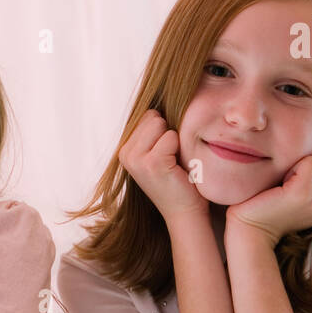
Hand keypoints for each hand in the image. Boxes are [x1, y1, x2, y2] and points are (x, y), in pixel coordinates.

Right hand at [117, 109, 209, 224]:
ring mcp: (135, 159)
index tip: (168, 154)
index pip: (148, 115)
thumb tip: (161, 101)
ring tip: (175, 161)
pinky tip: (177, 167)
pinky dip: (179, 148)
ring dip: (174, 140)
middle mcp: (125, 153)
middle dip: (169, 132)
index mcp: (126, 149)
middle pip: (153, 116)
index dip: (164, 130)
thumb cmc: (180, 180)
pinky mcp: (151, 163)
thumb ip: (155, 131)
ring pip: (161, 124)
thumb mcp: (161, 151)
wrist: (186, 211)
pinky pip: (171, 137)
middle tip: (173, 158)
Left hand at [226, 153, 311, 248]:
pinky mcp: (303, 193)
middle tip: (288, 183)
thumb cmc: (268, 208)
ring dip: (303, 164)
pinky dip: (294, 166)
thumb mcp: (300, 196)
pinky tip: (280, 184)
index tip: (294, 185)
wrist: (250, 230)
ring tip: (285, 184)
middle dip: (311, 165)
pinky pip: (310, 161)